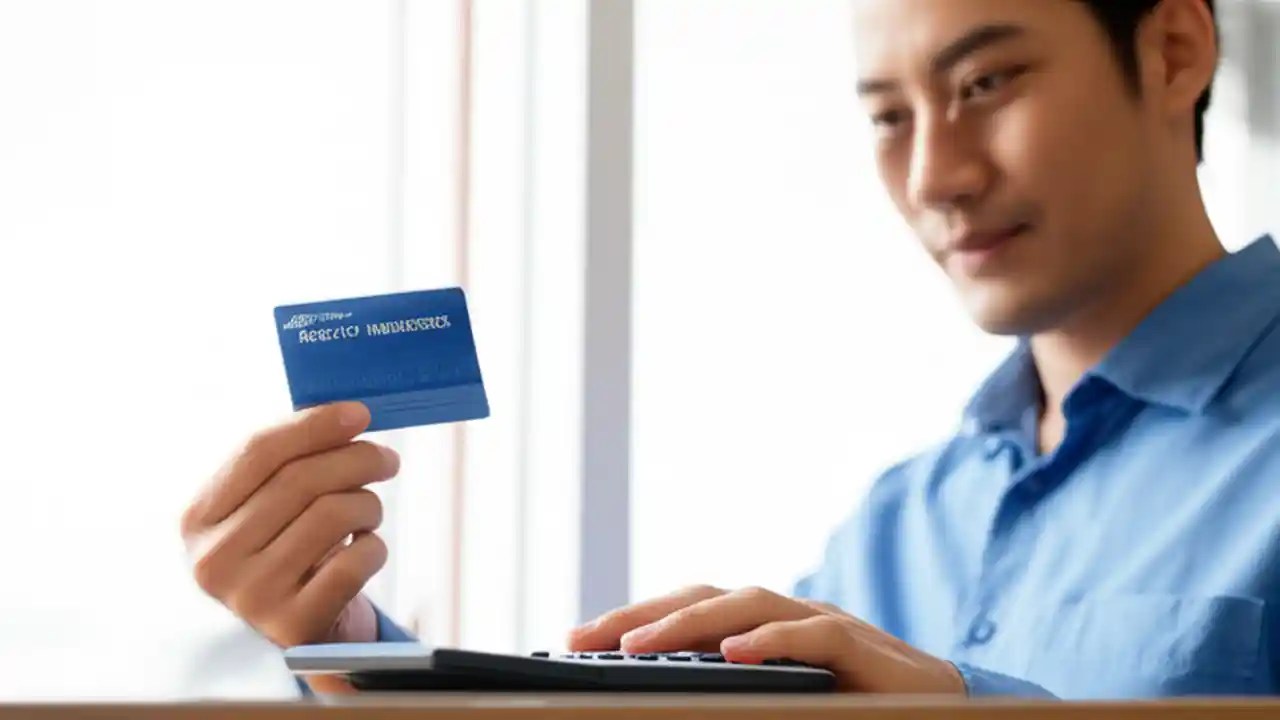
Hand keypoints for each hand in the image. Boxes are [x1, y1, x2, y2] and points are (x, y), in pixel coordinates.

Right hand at [181, 402, 399, 649]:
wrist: (292, 631)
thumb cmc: (284, 549)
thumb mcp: (265, 507)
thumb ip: (289, 460)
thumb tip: (350, 416)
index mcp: (197, 518)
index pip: (259, 451)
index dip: (314, 425)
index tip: (360, 413)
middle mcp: (214, 560)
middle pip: (301, 480)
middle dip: (357, 458)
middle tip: (387, 459)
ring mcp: (251, 598)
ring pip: (333, 515)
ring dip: (369, 503)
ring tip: (371, 509)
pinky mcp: (293, 625)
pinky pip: (354, 563)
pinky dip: (374, 546)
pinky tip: (366, 547)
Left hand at [567, 585, 964, 693]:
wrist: (942, 708)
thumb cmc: (857, 705)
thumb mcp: (782, 700)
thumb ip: (733, 694)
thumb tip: (668, 700)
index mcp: (762, 629)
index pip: (689, 610)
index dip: (634, 619)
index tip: (574, 639)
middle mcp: (786, 616)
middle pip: (704, 597)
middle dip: (639, 615)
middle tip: (581, 637)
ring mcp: (823, 623)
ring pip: (748, 604)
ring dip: (687, 622)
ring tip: (635, 647)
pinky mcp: (862, 646)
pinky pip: (814, 633)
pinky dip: (771, 639)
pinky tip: (732, 654)